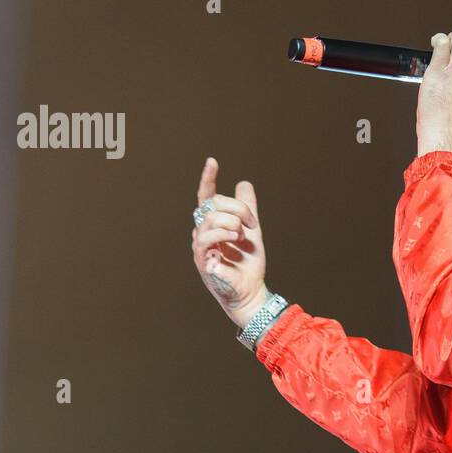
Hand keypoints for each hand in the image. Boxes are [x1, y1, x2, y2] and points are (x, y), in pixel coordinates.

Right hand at [192, 156, 267, 328]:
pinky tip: (236, 238)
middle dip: (238, 208)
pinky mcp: (201, 259)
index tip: (212, 162)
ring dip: (234, 222)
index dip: (208, 179)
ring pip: (212, 217)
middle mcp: (203, 232)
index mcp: (213, 224)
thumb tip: (243, 183)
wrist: (251, 291)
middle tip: (251, 224)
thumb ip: (248, 209)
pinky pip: (207, 236)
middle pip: (214, 203)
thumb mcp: (251, 231)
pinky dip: (225, 233)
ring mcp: (199, 245)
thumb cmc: (248, 265)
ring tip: (243, 237)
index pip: (206, 197)